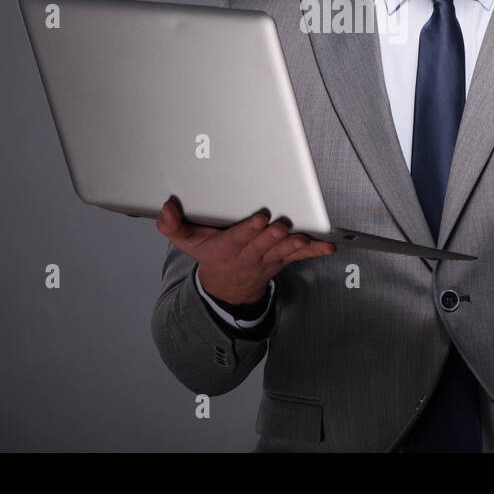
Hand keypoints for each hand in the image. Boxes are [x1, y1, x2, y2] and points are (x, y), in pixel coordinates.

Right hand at [154, 195, 334, 306]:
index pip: (237, 239)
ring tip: (303, 238)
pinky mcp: (281, 260)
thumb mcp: (185, 242)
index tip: (259, 218)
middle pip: (261, 245)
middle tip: (282, 226)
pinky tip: (326, 246)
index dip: (248, 230)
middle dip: (272, 236)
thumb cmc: (210, 255)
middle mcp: (248, 256)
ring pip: (281, 252)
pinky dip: (314, 251)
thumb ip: (172, 225)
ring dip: (293, 245)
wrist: (227, 286)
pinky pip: (299, 256)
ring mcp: (266, 260)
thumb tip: (166, 207)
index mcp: (226, 249)